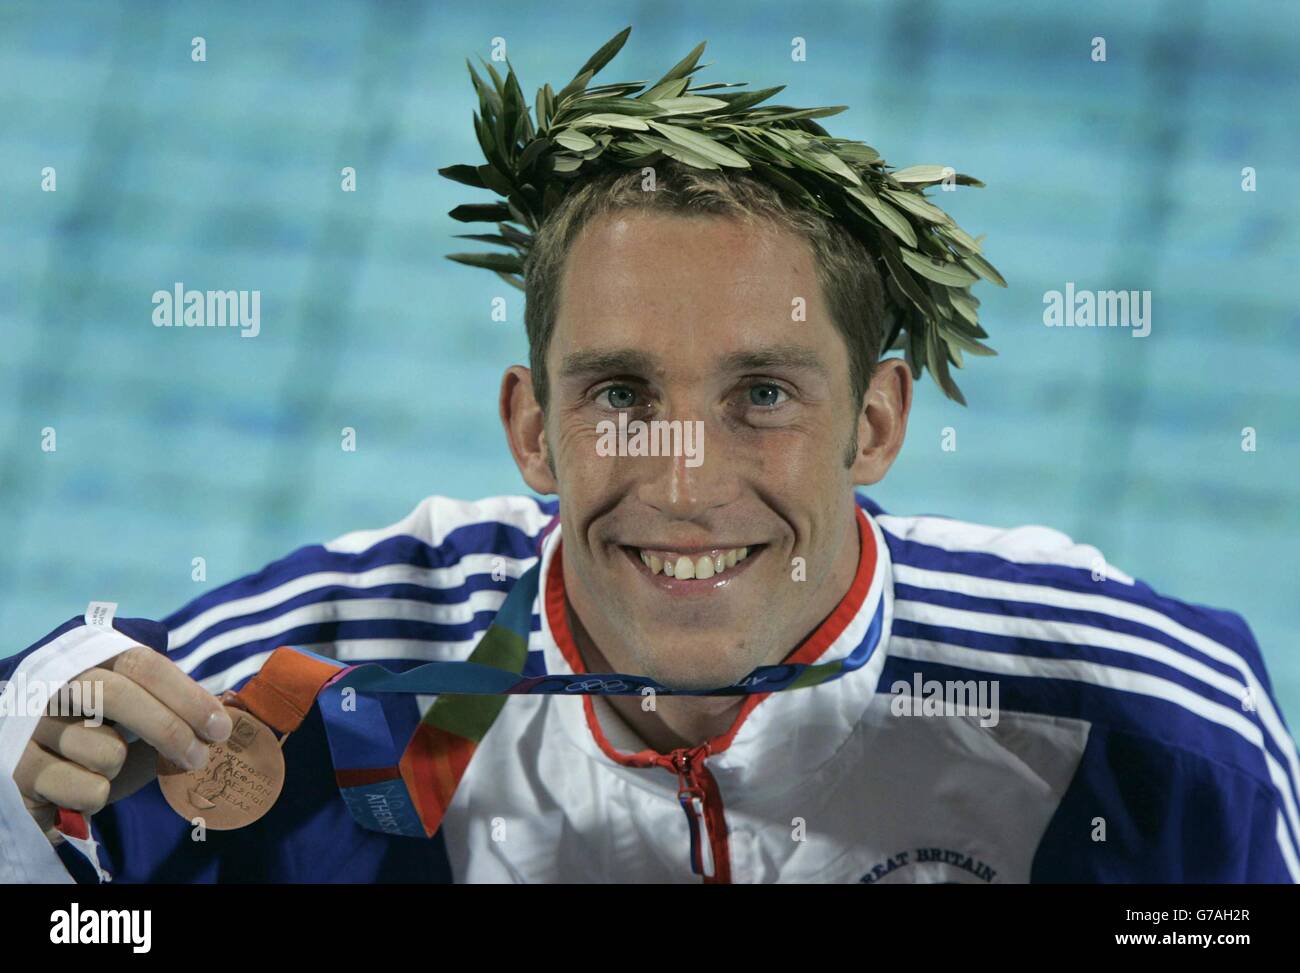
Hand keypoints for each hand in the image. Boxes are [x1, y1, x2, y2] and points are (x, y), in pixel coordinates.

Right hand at [13, 645, 232, 843]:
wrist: (34, 776)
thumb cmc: (95, 740)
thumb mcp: (134, 717)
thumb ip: (172, 707)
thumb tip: (225, 711)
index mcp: (90, 660)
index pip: (143, 664)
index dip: (187, 695)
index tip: (220, 727)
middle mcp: (55, 684)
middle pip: (120, 694)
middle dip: (170, 729)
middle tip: (199, 757)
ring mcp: (31, 724)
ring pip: (105, 751)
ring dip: (121, 770)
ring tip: (102, 769)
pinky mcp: (17, 768)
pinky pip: (86, 788)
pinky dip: (96, 797)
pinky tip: (77, 790)